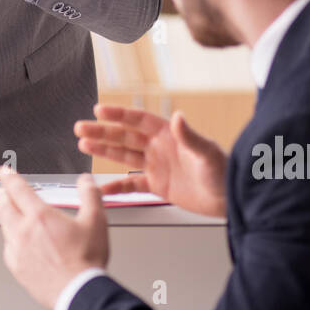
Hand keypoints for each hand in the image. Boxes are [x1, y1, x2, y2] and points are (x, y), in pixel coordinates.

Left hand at [0, 166, 108, 309]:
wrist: (77, 293)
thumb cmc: (85, 261)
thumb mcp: (96, 221)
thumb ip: (90, 196)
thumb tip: (86, 181)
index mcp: (40, 216)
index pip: (18, 189)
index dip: (9, 178)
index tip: (4, 172)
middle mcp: (23, 231)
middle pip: (4, 207)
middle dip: (2, 195)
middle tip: (3, 191)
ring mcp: (17, 251)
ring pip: (4, 227)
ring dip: (5, 216)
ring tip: (9, 213)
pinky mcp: (17, 268)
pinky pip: (8, 248)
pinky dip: (10, 240)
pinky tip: (17, 242)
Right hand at [74, 106, 226, 217]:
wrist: (228, 198)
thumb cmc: (223, 171)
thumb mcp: (206, 152)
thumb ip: (189, 136)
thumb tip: (178, 116)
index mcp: (168, 134)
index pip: (138, 120)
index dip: (118, 114)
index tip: (99, 110)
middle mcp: (159, 147)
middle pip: (124, 136)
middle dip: (102, 132)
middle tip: (81, 128)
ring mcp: (156, 165)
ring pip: (123, 156)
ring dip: (103, 151)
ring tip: (83, 145)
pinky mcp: (156, 185)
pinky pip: (130, 184)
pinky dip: (115, 186)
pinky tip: (101, 188)